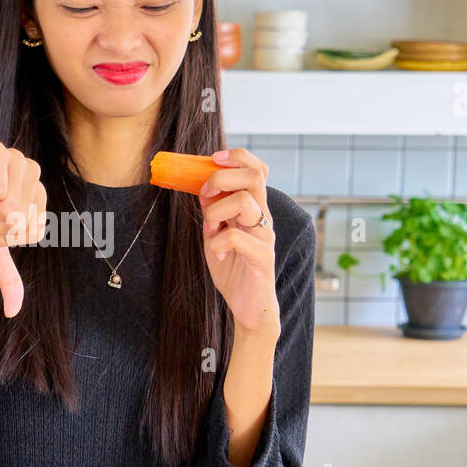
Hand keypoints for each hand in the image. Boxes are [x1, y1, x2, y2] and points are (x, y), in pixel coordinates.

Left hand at [199, 147, 279, 340]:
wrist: (248, 308)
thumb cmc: (234, 270)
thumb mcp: (216, 234)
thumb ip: (212, 212)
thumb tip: (201, 187)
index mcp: (255, 209)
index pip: (257, 170)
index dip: (237, 158)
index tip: (213, 159)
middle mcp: (264, 218)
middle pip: (253, 177)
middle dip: (221, 178)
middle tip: (206, 194)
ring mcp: (265, 237)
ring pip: (244, 202)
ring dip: (216, 211)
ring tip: (210, 228)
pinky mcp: (263, 258)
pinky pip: (236, 237)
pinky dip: (218, 243)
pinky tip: (218, 255)